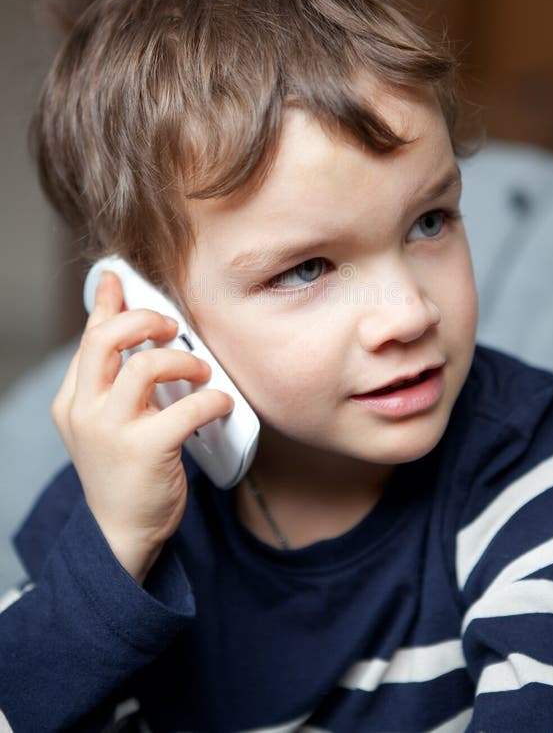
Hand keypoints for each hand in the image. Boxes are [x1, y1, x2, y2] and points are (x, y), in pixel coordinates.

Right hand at [51, 270, 233, 583]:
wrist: (122, 535)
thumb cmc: (124, 472)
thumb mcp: (105, 424)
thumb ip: (114, 382)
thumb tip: (136, 336)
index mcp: (73, 401)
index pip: (89, 338)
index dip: (108, 302)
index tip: (120, 277)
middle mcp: (84, 412)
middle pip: (108, 339)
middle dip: (146, 320)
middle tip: (172, 327)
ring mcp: (111, 432)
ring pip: (145, 365)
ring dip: (184, 360)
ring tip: (201, 370)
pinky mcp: (145, 451)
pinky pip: (187, 407)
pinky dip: (212, 400)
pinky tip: (219, 406)